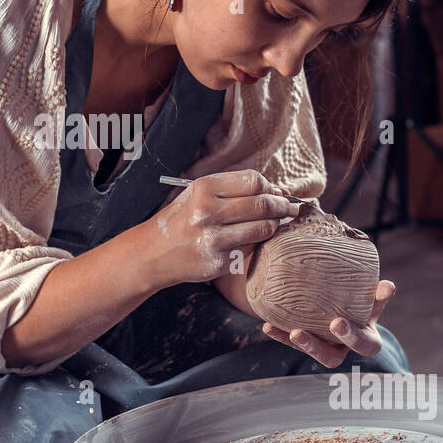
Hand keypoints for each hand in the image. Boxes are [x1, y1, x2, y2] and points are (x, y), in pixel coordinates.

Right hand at [147, 169, 298, 284]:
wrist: (155, 252)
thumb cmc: (184, 218)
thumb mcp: (201, 194)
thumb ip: (237, 189)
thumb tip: (282, 192)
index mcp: (203, 189)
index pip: (253, 181)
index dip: (270, 187)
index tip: (276, 192)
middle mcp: (208, 212)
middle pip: (262, 204)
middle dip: (281, 206)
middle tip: (287, 208)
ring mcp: (214, 239)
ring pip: (264, 228)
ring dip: (275, 225)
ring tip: (273, 222)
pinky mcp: (220, 261)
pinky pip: (253, 248)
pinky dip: (257, 242)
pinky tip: (250, 238)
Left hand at [261, 279, 395, 367]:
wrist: (345, 306)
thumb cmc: (363, 302)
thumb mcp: (372, 300)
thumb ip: (377, 296)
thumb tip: (388, 286)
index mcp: (366, 339)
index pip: (365, 346)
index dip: (352, 338)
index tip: (336, 322)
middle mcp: (343, 349)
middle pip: (331, 358)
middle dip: (316, 346)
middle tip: (302, 332)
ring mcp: (324, 347)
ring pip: (310, 353)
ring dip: (298, 343)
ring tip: (284, 330)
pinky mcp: (305, 342)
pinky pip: (290, 341)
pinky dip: (279, 334)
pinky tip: (267, 325)